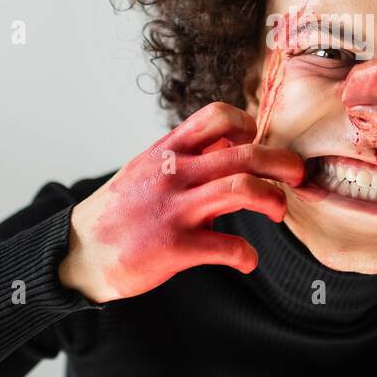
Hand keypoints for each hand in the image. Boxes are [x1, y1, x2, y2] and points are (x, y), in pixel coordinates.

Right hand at [59, 102, 304, 302]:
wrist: (78, 253)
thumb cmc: (119, 212)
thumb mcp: (147, 169)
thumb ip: (187, 157)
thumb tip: (233, 148)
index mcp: (168, 151)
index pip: (217, 116)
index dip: (248, 126)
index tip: (257, 145)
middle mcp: (174, 173)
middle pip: (245, 152)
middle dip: (283, 162)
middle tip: (299, 174)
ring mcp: (175, 208)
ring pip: (243, 187)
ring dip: (274, 199)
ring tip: (279, 211)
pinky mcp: (174, 246)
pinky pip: (228, 246)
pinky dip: (247, 255)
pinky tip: (247, 261)